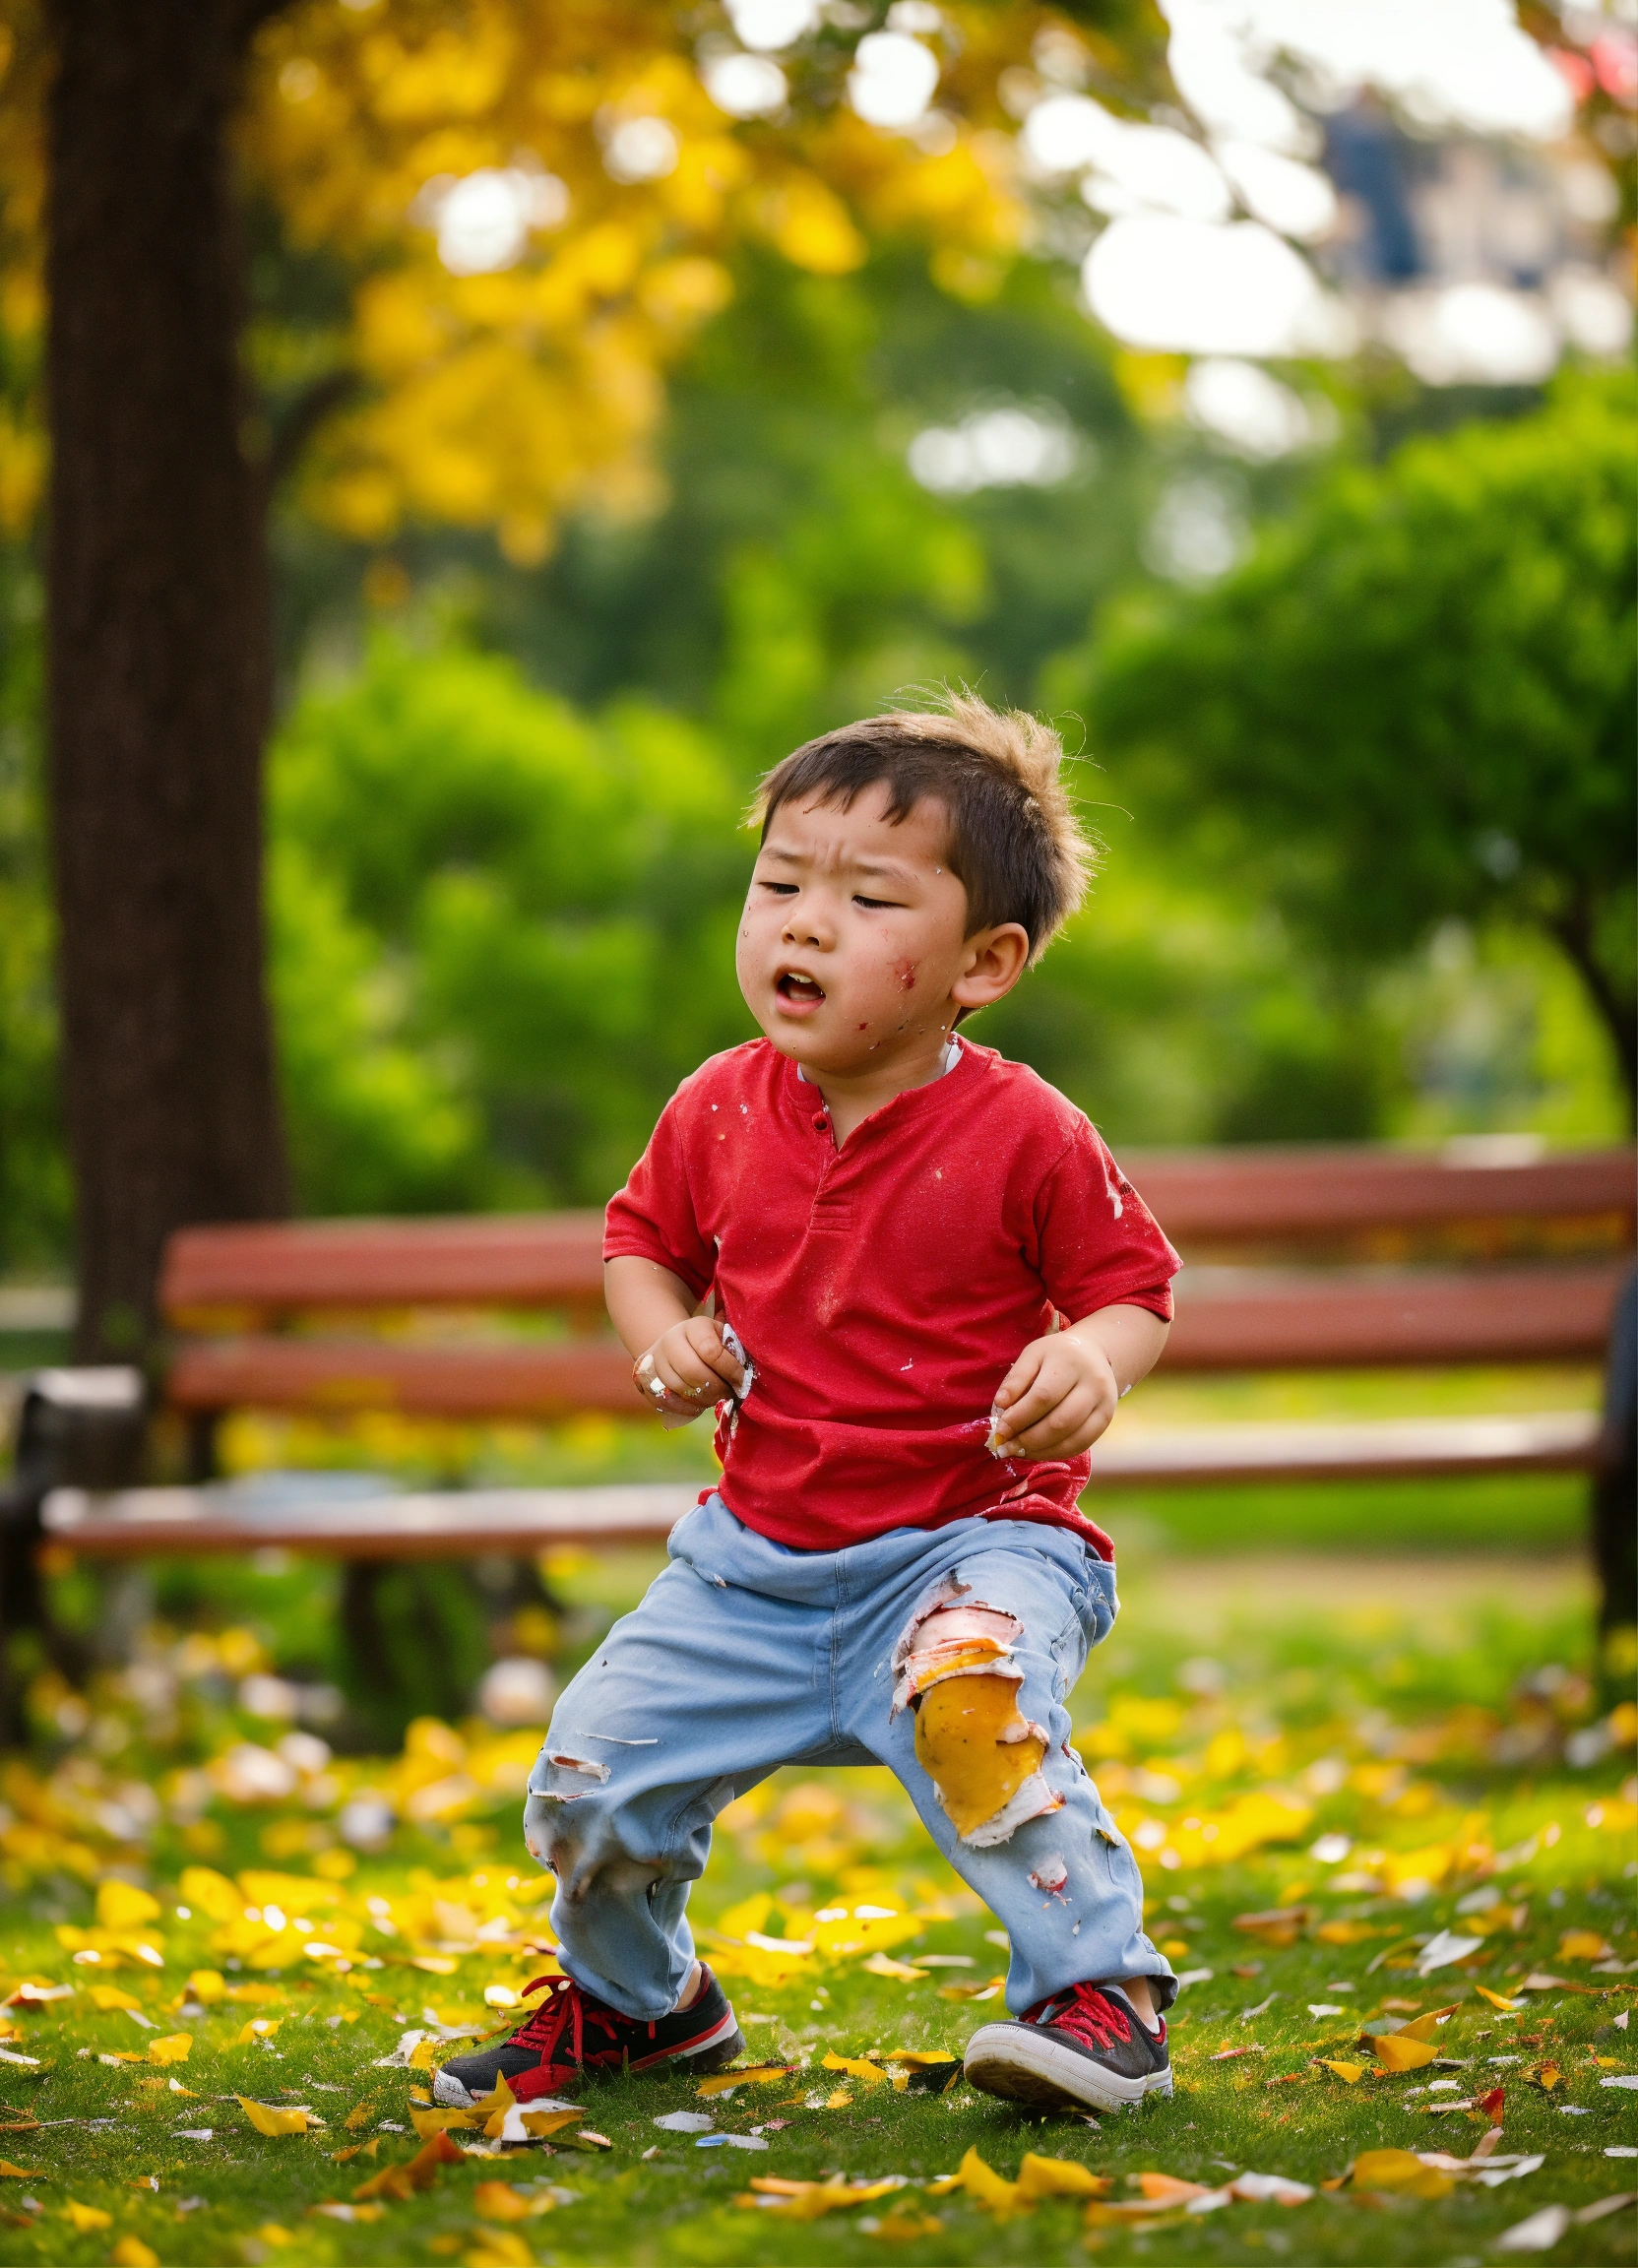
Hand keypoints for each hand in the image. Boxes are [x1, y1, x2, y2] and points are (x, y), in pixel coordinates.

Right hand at [633, 1317, 745, 1422]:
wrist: (678, 1344)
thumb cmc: (712, 1344)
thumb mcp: (725, 1339)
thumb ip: (735, 1353)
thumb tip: (745, 1378)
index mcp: (694, 1327)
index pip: (710, 1350)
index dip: (730, 1369)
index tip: (742, 1379)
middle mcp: (670, 1340)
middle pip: (691, 1370)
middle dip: (716, 1387)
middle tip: (729, 1394)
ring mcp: (654, 1360)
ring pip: (677, 1387)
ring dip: (701, 1399)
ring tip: (716, 1398)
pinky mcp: (646, 1380)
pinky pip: (663, 1400)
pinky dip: (684, 1407)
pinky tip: (699, 1405)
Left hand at [989, 1330, 1118, 1459]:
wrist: (1092, 1353)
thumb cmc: (1055, 1356)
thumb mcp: (1032, 1356)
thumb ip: (1015, 1379)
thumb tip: (1001, 1405)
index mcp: (1070, 1362)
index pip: (1043, 1396)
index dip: (1019, 1418)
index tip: (1000, 1430)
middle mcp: (1093, 1383)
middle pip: (1059, 1422)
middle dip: (1028, 1439)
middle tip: (1006, 1446)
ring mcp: (1105, 1404)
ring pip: (1072, 1438)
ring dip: (1040, 1450)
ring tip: (1018, 1451)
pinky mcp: (1106, 1420)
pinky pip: (1081, 1445)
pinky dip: (1056, 1453)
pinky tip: (1037, 1451)